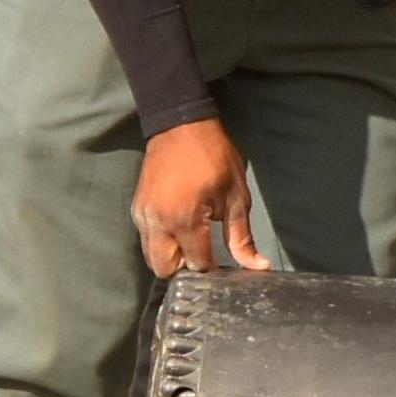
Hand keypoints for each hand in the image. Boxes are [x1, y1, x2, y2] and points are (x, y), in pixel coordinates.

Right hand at [134, 119, 268, 280]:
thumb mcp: (236, 196)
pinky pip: (145, 239)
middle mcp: (157, 222)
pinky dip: (160, 243)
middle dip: (185, 269)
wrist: (182, 126)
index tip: (224, 261)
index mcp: (184, 220)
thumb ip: (242, 236)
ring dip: (170, 258)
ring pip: (151, 257)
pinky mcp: (136, 208)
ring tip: (193, 243)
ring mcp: (143, 215)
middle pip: (164, 269)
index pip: (196, 264)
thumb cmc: (215, 158)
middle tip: (205, 255)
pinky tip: (178, 231)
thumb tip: (258, 266)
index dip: (213, 268)